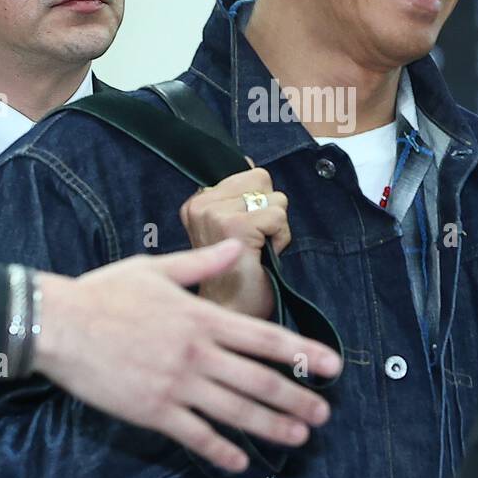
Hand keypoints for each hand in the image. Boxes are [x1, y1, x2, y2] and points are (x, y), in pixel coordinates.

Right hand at [33, 239, 337, 471]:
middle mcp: (197, 353)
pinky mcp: (153, 410)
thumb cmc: (103, 293)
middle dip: (297, 399)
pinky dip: (221, 451)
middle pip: (259, 380)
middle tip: (324, 415)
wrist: (58, 324)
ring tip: (299, 437)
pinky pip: (195, 435)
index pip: (265, 338)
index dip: (303, 353)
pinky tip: (242, 463)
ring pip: (235, 411)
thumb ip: (201, 264)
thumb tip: (235, 246)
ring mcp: (176, 384)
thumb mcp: (155, 269)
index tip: (331, 367)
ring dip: (271, 426)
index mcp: (201, 317)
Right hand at [179, 166, 289, 317]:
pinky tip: (261, 257)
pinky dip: (280, 239)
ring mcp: (215, 214)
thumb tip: (249, 163)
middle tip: (253, 244)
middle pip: (262, 181)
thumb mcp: (232, 229)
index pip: (248, 175)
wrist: (230, 314)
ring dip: (275, 228)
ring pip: (274, 199)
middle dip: (269, 212)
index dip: (258, 205)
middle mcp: (201, 204)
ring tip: (256, 252)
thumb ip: (238, 196)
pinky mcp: (234, 226)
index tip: (245, 234)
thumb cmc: (235, 278)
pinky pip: (278, 217)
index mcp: (196, 203)